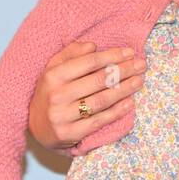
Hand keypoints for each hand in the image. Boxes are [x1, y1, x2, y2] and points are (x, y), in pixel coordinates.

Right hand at [28, 41, 146, 151]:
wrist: (37, 126)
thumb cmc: (50, 92)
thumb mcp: (54, 69)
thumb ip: (71, 53)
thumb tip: (93, 46)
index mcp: (53, 76)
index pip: (89, 62)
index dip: (112, 56)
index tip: (130, 53)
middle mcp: (57, 95)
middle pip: (98, 80)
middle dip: (123, 71)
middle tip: (141, 66)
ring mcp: (63, 116)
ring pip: (101, 100)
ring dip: (124, 90)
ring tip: (139, 81)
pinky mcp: (70, 133)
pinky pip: (99, 120)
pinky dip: (117, 111)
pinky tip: (129, 103)